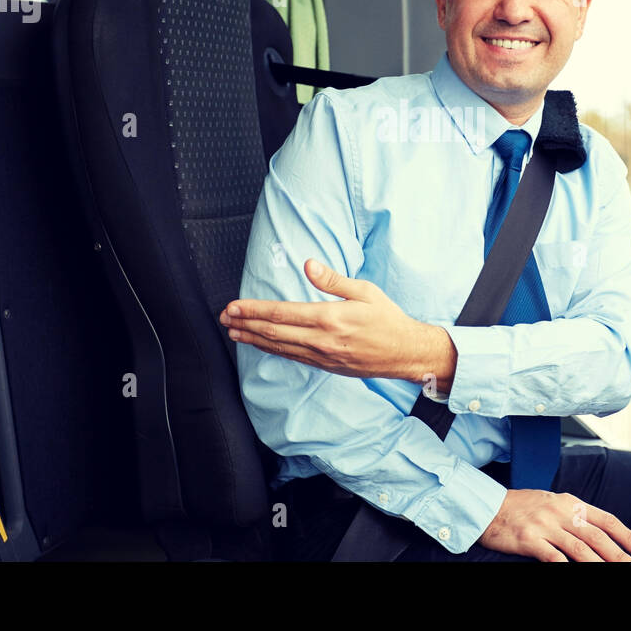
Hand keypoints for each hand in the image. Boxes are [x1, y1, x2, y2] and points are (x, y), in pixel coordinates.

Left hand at [220, 259, 456, 384]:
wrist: (405, 353)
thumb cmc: (387, 319)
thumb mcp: (364, 291)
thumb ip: (333, 280)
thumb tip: (308, 265)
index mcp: (329, 318)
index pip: (281, 313)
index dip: (254, 310)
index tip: (234, 306)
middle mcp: (321, 340)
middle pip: (274, 332)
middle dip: (245, 324)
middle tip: (225, 318)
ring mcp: (322, 356)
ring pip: (279, 347)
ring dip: (253, 339)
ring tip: (233, 332)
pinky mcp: (325, 365)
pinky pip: (292, 357)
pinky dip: (272, 350)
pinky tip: (261, 344)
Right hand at [478, 489, 630, 561]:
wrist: (488, 506)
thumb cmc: (522, 507)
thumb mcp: (552, 503)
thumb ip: (574, 515)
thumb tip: (600, 533)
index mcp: (569, 502)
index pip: (606, 519)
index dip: (626, 535)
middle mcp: (560, 512)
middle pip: (597, 536)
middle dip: (619, 554)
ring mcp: (544, 525)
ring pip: (580, 548)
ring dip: (599, 564)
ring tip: (613, 574)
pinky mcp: (529, 539)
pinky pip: (553, 557)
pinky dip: (566, 567)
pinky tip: (574, 573)